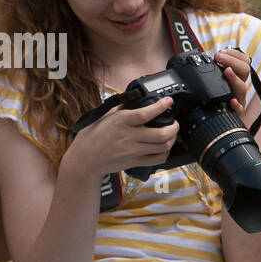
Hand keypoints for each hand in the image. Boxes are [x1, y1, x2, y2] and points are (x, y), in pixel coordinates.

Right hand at [64, 97, 180, 180]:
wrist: (86, 159)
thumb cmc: (93, 136)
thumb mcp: (105, 116)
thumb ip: (120, 108)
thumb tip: (134, 100)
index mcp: (121, 121)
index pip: (146, 113)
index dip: (161, 106)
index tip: (168, 101)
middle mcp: (129, 136)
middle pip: (161, 134)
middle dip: (174, 127)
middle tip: (175, 123)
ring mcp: (133, 151)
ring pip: (163, 146)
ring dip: (172, 139)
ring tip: (171, 134)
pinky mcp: (135, 162)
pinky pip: (157, 159)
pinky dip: (165, 153)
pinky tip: (164, 148)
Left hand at [213, 49, 252, 122]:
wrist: (221, 124)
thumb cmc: (217, 102)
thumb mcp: (217, 84)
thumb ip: (217, 71)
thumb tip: (214, 55)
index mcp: (236, 78)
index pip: (244, 61)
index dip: (235, 54)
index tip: (221, 51)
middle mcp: (239, 88)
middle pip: (245, 70)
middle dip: (232, 60)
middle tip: (218, 56)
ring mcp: (239, 101)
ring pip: (242, 87)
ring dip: (234, 77)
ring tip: (226, 70)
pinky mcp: (235, 115)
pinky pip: (240, 110)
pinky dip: (236, 104)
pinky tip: (231, 101)